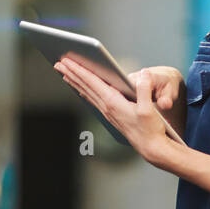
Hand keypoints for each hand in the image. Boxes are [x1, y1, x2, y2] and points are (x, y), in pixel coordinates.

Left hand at [55, 57, 174, 166]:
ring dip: (75, 81)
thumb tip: (143, 73)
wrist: (151, 148)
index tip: (66, 61)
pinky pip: (93, 99)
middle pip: (85, 86)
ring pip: (87, 93)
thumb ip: (144, 90)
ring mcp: (107, 112)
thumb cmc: (150, 129)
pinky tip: (81, 89)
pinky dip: (84, 91)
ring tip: (64, 73)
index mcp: (113, 102)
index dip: (79, 70)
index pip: (92, 82)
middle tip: (58, 62)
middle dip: (72, 73)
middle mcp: (107, 107)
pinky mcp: (111, 115)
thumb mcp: (149, 109)